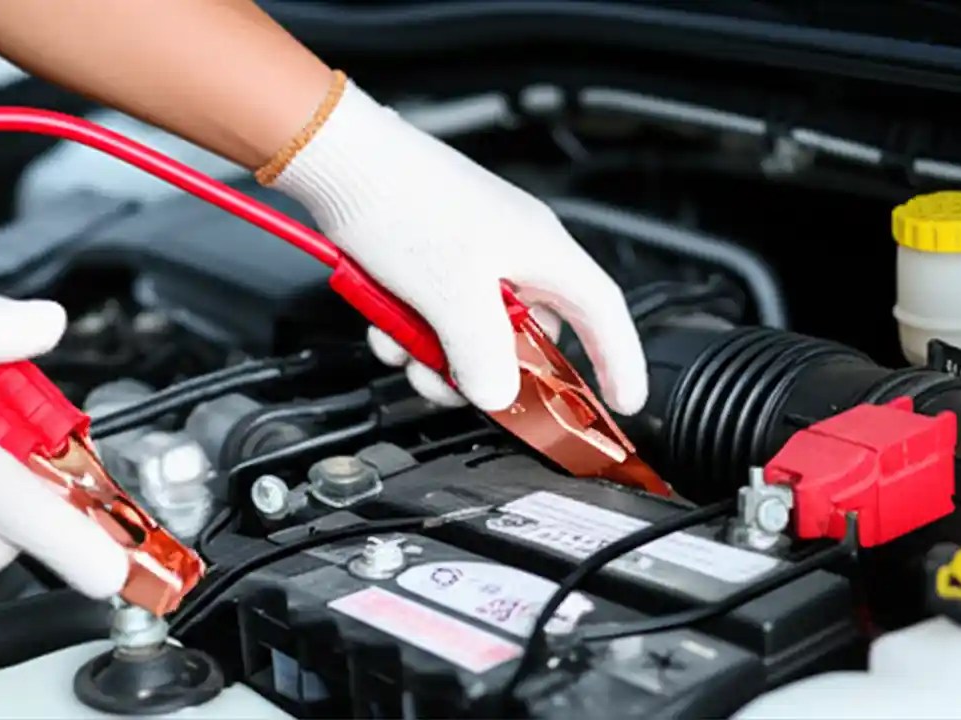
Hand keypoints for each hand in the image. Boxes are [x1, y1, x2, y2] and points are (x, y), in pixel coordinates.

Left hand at [271, 78, 645, 413]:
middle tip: (457, 384)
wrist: (339, 160)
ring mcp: (468, 253)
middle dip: (486, 369)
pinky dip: (409, 330)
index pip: (601, 312)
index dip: (617, 360)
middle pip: (523, 335)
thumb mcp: (451, 296)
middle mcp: (511, 250)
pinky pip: (432, 313)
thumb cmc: (402, 199)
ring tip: (405, 349)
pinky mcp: (427, 256)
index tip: (621, 403)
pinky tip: (384, 325)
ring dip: (436, 354)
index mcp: (540, 250)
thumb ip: (483, 355)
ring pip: (469, 331)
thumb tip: (498, 395)